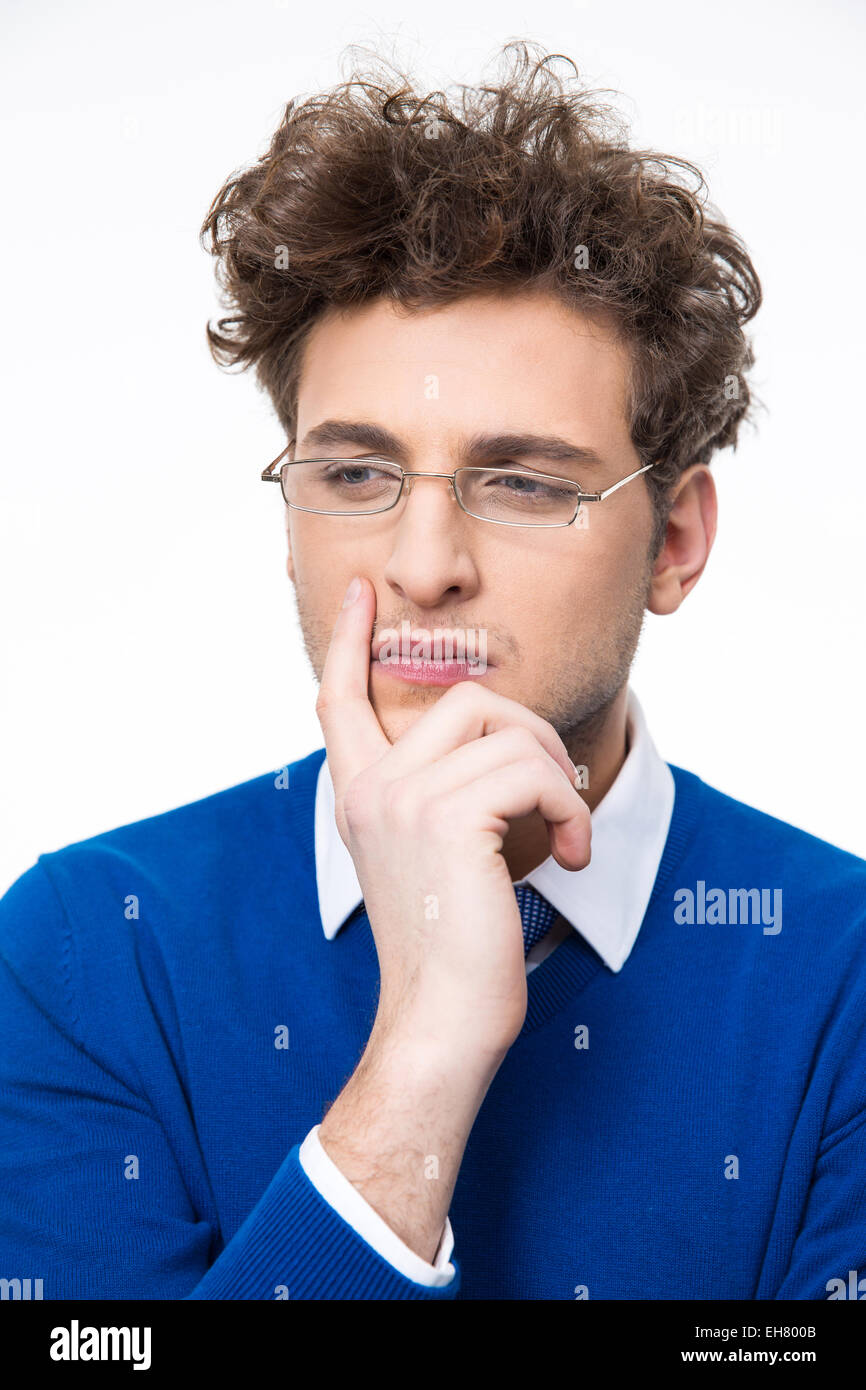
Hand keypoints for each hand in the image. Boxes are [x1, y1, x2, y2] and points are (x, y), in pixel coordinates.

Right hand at [316, 576, 591, 1056]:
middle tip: (559, 790)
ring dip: (560, 778)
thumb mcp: (434, 858)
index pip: (338, 700)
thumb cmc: (454, 948)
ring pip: (508, 729)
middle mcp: (370, 789)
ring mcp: (403, 798)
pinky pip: (535, 769)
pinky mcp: (447, 816)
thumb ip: (443, 795)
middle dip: (532, 734)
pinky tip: (573, 854)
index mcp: (359, 796)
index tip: (363, 593)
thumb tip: (507, 741)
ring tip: (570, 833)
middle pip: (465, 699)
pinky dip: (571, 806)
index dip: (351, 642)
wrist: (443, 1019)